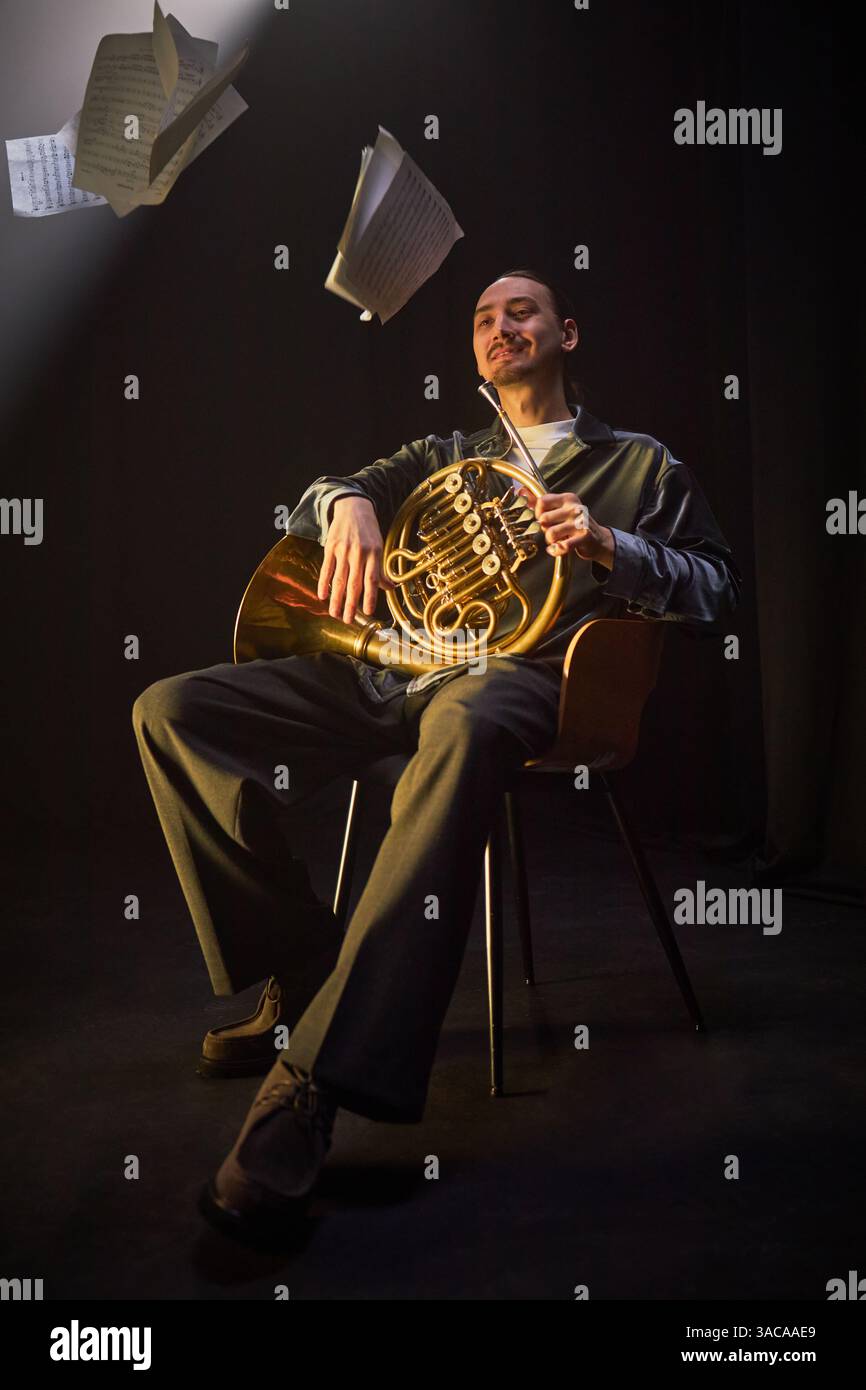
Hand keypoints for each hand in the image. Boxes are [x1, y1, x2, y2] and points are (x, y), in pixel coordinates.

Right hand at [317, 496, 393, 622]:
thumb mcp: (379, 547)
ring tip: (335, 614)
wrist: (353, 508)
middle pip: (354, 583)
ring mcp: (343, 550)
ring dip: (336, 599)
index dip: (370, 597)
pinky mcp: (330, 547)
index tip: (368, 612)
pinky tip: (322, 596)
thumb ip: (380, 570)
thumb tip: (391, 588)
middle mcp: (359, 553)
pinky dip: (324, 583)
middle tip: (348, 620)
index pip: (371, 580)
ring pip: (339, 579)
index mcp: (374, 554)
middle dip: (351, 604)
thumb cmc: (368, 531)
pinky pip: (326, 569)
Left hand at [517, 487, 614, 567]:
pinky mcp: (584, 537)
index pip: (542, 501)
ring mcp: (580, 522)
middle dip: (543, 528)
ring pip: (550, 533)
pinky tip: (557, 548)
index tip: (542, 517)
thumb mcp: (560, 509)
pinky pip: (562, 546)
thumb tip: (522, 491)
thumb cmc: (575, 524)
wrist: (598, 539)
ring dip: (550, 540)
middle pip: (543, 518)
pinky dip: (556, 550)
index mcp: (567, 499)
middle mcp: (574, 508)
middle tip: (551, 529)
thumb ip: (541, 502)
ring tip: (556, 539)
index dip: (537, 512)